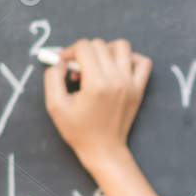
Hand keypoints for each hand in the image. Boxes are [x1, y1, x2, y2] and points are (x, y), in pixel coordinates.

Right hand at [43, 37, 152, 163]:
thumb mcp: (55, 106)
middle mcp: (117, 81)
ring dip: (106, 50)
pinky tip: (117, 68)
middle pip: (100, 45)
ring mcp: (131, 84)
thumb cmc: (79, 131)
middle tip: (77, 72)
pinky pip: (143, 62)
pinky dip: (130, 59)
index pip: (84, 47)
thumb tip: (61, 61)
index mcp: (97, 85)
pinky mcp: (139, 89)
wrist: (104, 150)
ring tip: (97, 65)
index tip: (63, 63)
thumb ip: (53, 78)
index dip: (69, 51)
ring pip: (122, 47)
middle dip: (84, 52)